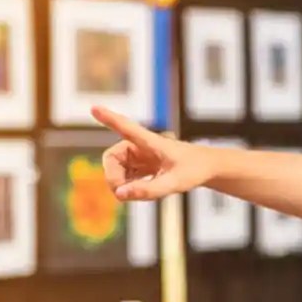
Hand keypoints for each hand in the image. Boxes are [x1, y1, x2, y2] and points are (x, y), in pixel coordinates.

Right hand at [91, 106, 213, 200]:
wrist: (207, 168)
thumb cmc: (194, 170)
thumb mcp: (174, 184)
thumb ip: (148, 190)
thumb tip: (119, 194)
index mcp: (150, 142)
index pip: (126, 128)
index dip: (109, 119)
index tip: (94, 107)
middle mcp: (140, 146)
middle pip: (111, 158)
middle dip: (112, 177)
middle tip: (122, 194)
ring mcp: (139, 156)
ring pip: (115, 169)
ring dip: (121, 185)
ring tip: (140, 194)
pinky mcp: (141, 166)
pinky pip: (124, 177)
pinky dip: (128, 188)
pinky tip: (142, 191)